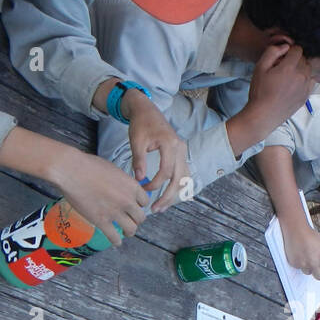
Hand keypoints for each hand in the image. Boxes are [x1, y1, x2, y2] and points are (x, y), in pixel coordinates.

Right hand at [48, 149, 149, 242]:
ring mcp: (115, 212)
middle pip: (140, 217)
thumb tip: (123, 188)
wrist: (71, 170)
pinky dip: (116, 241)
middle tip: (132, 220)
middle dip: (136, 219)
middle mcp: (127, 200)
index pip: (145, 201)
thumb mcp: (114, 169)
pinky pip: (114, 237)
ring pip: (131, 229)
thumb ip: (122, 182)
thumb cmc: (88, 166)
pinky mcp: (101, 221)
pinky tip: (116, 242)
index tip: (136, 207)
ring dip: (129, 232)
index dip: (140, 205)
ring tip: (126, 232)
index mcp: (131, 186)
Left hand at [123, 91, 191, 213]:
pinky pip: (182, 174)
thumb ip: (139, 160)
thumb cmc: (141, 124)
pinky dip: (177, 186)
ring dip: (174, 194)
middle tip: (156, 209)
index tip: (142, 188)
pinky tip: (167, 196)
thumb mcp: (136, 141)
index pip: (166, 171)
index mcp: (170, 144)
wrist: (147, 110)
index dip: (154, 183)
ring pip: (183, 178)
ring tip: (161, 207)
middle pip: (179, 179)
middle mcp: (181, 148)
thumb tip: (139, 179)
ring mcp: (183, 152)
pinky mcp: (181, 154)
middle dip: (168, 196)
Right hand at [242, 42, 314, 136]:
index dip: (290, 50)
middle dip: (295, 59)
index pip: (298, 50)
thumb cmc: (260, 91)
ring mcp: (305, 86)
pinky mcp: (306, 95)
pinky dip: (305, 78)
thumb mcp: (260, 67)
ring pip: (309, 69)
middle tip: (284, 67)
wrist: (264, 115)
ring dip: (301, 69)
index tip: (283, 56)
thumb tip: (285, 46)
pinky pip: (311, 81)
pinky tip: (295, 83)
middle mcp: (301, 76)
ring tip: (289, 76)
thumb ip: (272, 52)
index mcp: (289, 67)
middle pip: (304, 59)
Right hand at [283, 224, 319, 280]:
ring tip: (307, 259)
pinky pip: (299, 267)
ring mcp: (303, 264)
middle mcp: (313, 264)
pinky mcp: (294, 263)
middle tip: (316, 267)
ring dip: (308, 268)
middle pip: (318, 277)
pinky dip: (300, 264)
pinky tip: (300, 255)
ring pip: (308, 272)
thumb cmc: (311, 235)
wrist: (297, 231)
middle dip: (318, 273)